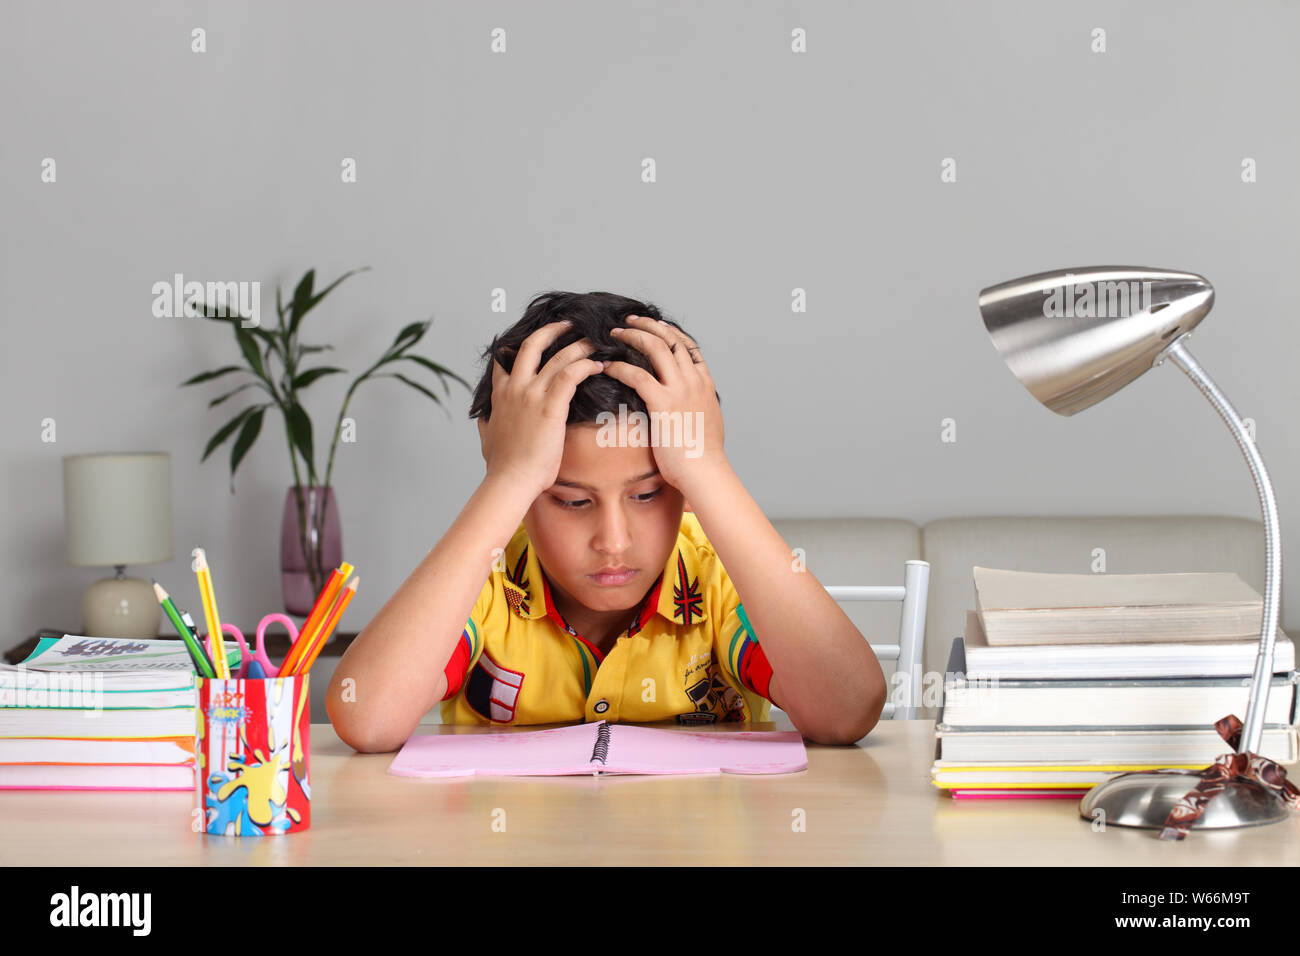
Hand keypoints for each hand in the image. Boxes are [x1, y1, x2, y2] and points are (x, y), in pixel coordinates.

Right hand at [478, 321, 604, 497]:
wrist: (511, 479)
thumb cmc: (502, 465)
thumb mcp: (486, 438)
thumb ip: (486, 425)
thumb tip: (483, 421)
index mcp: (500, 394)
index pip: (504, 359)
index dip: (517, 345)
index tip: (536, 339)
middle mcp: (515, 388)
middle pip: (532, 345)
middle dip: (552, 330)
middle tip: (568, 324)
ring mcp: (531, 395)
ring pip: (558, 356)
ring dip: (579, 346)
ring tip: (595, 342)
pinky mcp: (550, 406)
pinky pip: (570, 375)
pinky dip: (586, 366)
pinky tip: (599, 365)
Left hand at [602, 315, 727, 493]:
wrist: (705, 472)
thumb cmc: (704, 456)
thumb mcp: (709, 423)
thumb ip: (700, 407)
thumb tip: (693, 406)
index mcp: (705, 384)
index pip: (688, 346)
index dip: (671, 332)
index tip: (656, 324)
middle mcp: (694, 381)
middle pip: (671, 339)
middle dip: (647, 325)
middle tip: (629, 321)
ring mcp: (680, 390)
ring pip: (655, 348)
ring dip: (632, 336)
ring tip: (614, 335)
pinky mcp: (663, 404)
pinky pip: (637, 375)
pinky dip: (620, 367)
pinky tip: (607, 366)